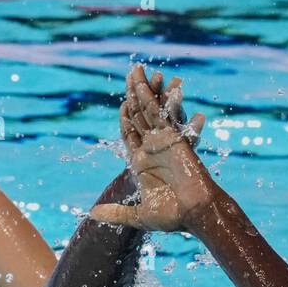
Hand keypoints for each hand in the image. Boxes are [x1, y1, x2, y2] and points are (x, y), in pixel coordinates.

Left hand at [91, 65, 212, 231]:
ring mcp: (161, 141)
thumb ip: (116, 213)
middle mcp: (151, 148)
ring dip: (141, 90)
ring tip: (136, 69)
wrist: (194, 213)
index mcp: (141, 162)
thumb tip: (92, 214)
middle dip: (133, 96)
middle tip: (131, 73)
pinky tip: (142, 85)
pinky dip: (151, 99)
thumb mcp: (138, 215)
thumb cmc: (171, 217)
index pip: (130, 134)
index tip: (122, 105)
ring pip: (147, 110)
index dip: (125, 119)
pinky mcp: (172, 137)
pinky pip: (159, 115)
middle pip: (139, 116)